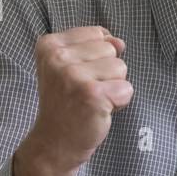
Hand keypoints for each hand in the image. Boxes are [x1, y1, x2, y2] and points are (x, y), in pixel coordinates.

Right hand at [13, 26, 132, 175]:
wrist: (55, 142)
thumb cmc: (66, 103)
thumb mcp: (71, 66)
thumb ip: (94, 46)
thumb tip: (119, 42)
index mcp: (50, 45)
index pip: (96, 34)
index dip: (96, 57)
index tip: (78, 76)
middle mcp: (58, 57)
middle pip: (110, 49)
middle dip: (106, 71)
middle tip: (85, 91)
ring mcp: (74, 76)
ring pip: (121, 67)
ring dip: (113, 86)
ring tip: (92, 100)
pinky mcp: (92, 95)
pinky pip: (127, 88)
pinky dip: (120, 102)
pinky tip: (99, 110)